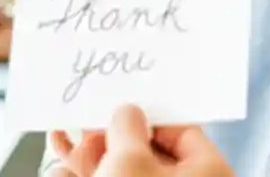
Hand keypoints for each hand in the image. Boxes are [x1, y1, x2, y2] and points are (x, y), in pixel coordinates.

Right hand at [47, 105, 232, 176]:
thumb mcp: (130, 160)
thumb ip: (127, 126)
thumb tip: (127, 112)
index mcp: (208, 172)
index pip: (184, 129)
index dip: (149, 113)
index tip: (121, 100)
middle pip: (147, 152)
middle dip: (109, 138)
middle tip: (85, 121)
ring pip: (120, 171)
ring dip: (90, 158)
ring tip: (63, 142)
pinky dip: (83, 174)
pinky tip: (62, 167)